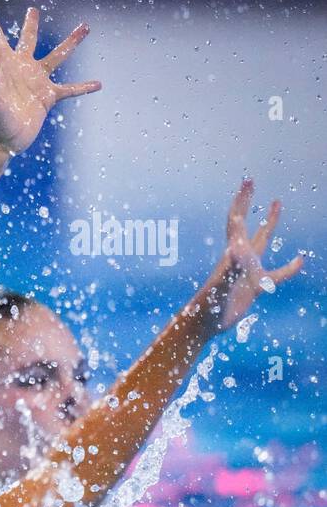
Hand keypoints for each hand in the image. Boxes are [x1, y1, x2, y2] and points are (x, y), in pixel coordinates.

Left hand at [0, 0, 101, 154]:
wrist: (2, 143)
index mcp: (5, 63)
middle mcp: (21, 68)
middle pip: (28, 40)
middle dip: (32, 25)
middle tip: (33, 10)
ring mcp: (35, 82)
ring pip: (56, 57)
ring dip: (71, 43)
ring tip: (86, 26)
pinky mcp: (47, 97)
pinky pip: (69, 90)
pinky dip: (83, 87)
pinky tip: (98, 84)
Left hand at [195, 180, 302, 334]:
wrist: (205, 326)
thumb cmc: (211, 306)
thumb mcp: (223, 283)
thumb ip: (232, 266)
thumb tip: (239, 248)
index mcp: (232, 252)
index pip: (237, 220)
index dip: (242, 200)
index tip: (249, 180)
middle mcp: (239, 257)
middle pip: (244, 223)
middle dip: (248, 201)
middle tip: (251, 182)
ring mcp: (247, 270)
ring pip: (261, 241)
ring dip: (268, 223)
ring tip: (277, 204)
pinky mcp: (255, 286)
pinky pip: (278, 274)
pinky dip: (290, 267)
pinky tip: (301, 260)